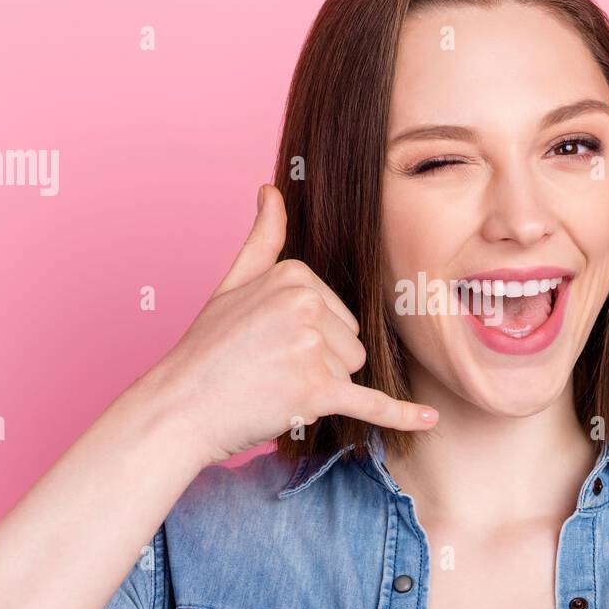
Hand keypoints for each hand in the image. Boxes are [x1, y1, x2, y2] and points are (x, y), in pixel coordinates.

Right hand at [135, 182, 437, 465]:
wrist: (178, 407)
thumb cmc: (207, 349)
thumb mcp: (232, 284)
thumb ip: (262, 239)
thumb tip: (271, 190)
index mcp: (294, 274)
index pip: (339, 312)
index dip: (309, 336)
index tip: (266, 342)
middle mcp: (305, 303)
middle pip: (351, 341)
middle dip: (319, 363)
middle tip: (267, 369)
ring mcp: (312, 347)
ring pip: (352, 372)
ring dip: (320, 388)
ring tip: (272, 387)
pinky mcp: (316, 391)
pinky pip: (371, 403)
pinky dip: (400, 415)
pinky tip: (429, 418)